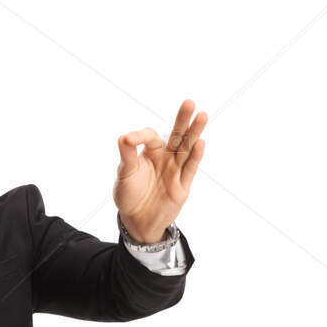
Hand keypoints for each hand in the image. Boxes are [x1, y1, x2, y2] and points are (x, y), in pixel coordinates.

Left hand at [113, 100, 206, 242]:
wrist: (137, 222)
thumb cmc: (129, 196)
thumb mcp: (125, 174)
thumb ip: (127, 155)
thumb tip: (124, 136)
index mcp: (152, 152)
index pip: (151, 137)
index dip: (141, 136)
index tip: (129, 140)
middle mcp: (166, 158)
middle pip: (177, 136)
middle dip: (183, 120)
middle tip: (189, 103)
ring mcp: (175, 171)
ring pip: (187, 149)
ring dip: (194, 133)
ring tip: (202, 116)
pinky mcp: (182, 187)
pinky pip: (189, 170)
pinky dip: (195, 157)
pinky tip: (200, 143)